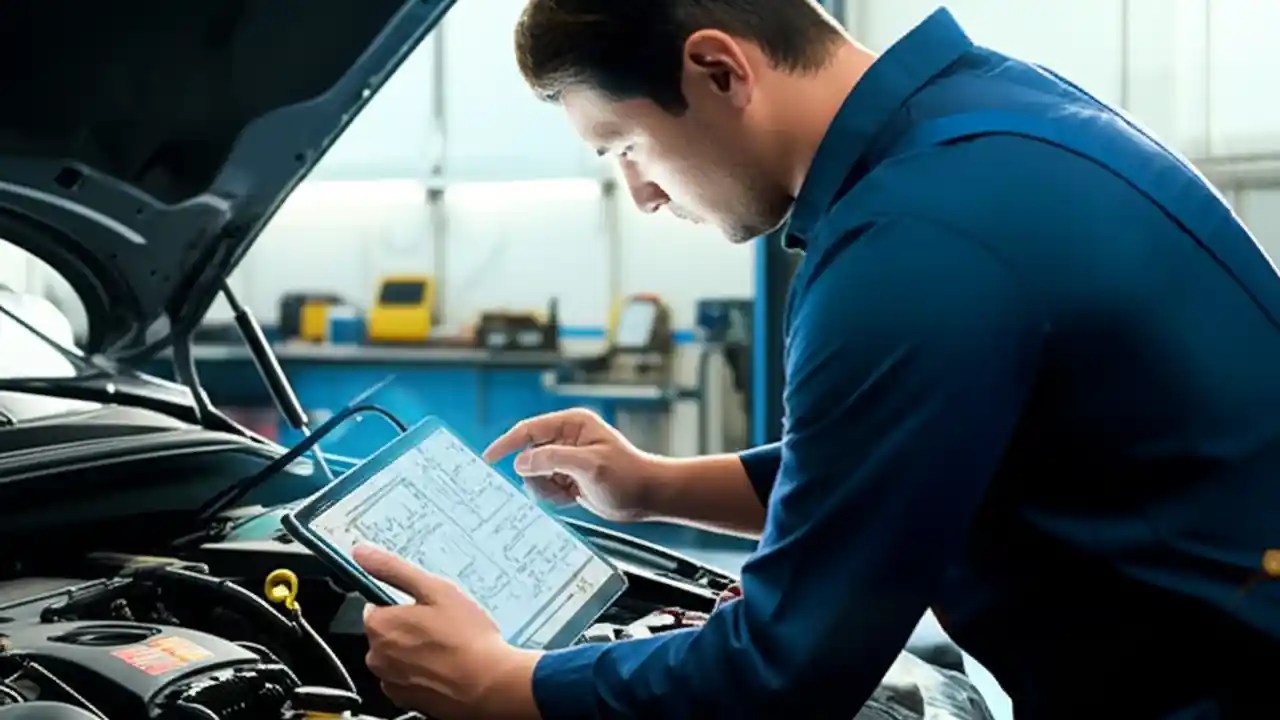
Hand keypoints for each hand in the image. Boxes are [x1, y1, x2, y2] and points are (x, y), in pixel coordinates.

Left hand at [355, 545, 541, 719]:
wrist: (489, 684)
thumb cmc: (466, 638)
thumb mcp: (435, 589)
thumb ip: (394, 569)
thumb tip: (362, 553)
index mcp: (380, 625)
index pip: (377, 607)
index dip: (404, 606)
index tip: (427, 609)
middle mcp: (376, 656)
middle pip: (387, 634)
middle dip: (409, 629)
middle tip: (442, 627)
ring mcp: (390, 682)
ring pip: (397, 658)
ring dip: (415, 652)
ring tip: (447, 649)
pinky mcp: (405, 701)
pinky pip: (407, 680)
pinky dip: (421, 674)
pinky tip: (445, 668)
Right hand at [483, 408, 663, 521]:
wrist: (648, 496)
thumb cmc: (628, 475)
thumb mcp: (589, 465)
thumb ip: (552, 459)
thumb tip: (520, 462)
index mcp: (572, 424)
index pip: (528, 430)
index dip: (507, 444)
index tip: (488, 459)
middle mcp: (566, 439)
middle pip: (528, 456)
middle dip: (537, 476)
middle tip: (559, 486)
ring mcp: (565, 459)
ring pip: (533, 476)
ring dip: (546, 489)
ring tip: (569, 492)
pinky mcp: (567, 477)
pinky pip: (544, 488)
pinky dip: (554, 496)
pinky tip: (573, 496)